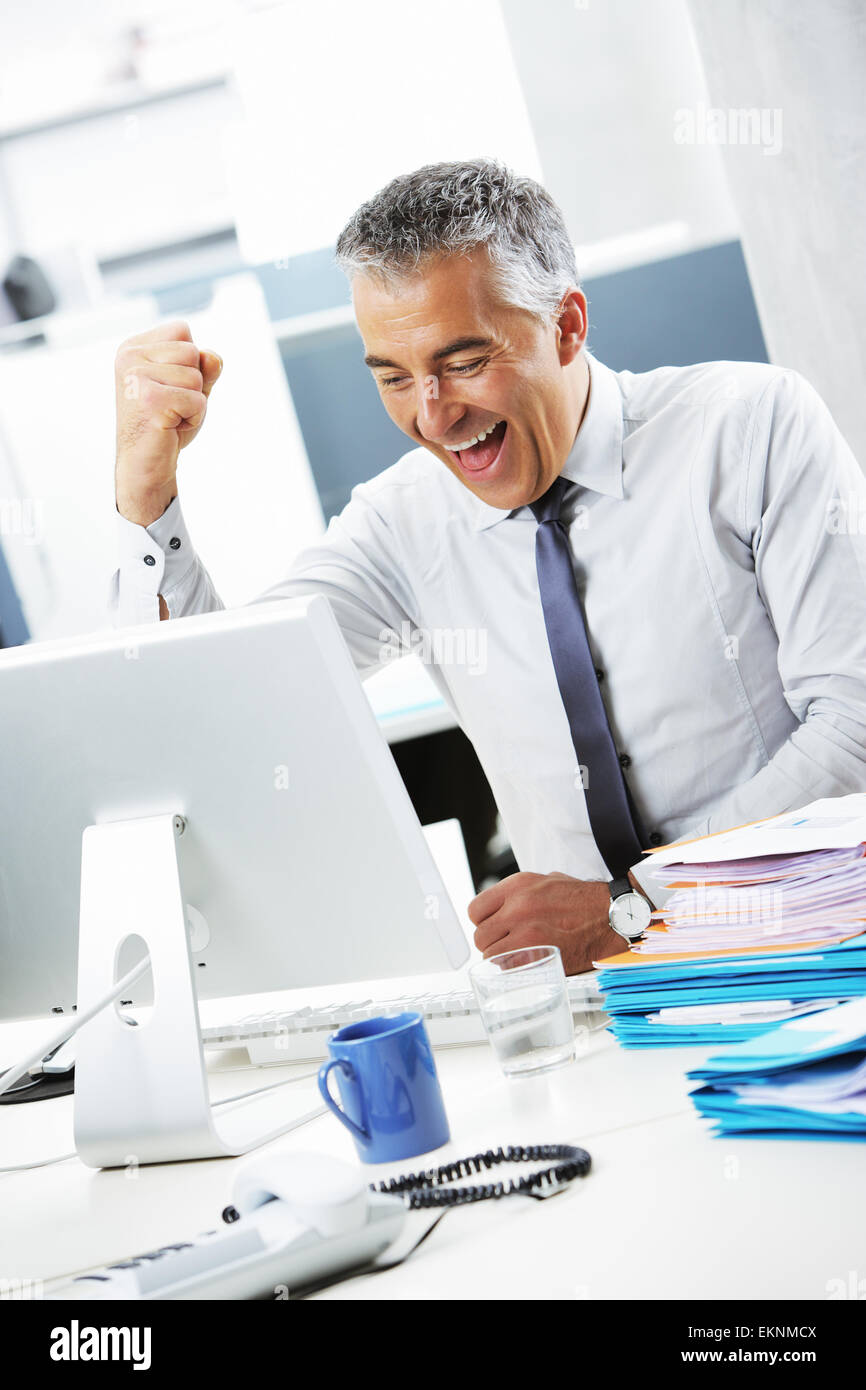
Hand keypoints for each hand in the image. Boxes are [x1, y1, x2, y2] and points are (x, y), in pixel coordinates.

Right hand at [115, 320, 222, 525]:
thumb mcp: (191, 387)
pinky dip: (194, 417)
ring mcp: (136, 376)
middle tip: (172, 405)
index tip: (170, 386)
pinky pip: (197, 399)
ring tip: (171, 416)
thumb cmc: (167, 423)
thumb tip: (211, 356)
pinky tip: (171, 426)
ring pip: (196, 376)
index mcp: (134, 346)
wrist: (146, 463)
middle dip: (194, 383)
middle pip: (192, 351)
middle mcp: (130, 356)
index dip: (190, 362)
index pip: (183, 329)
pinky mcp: (149, 399)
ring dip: (194, 402)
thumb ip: (205, 366)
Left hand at [468, 871, 626, 974]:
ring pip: (491, 955)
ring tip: (519, 955)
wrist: (612, 915)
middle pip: (481, 935)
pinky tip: (528, 963)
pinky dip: (514, 970)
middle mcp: (517, 907)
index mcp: (517, 886)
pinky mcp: (538, 954)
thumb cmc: (584, 900)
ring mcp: (526, 932)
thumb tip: (500, 907)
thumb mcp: (546, 880)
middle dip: (491, 943)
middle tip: (506, 944)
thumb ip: (519, 894)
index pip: (475, 910)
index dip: (483, 922)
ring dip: (501, 958)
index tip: (492, 928)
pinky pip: (508, 968)